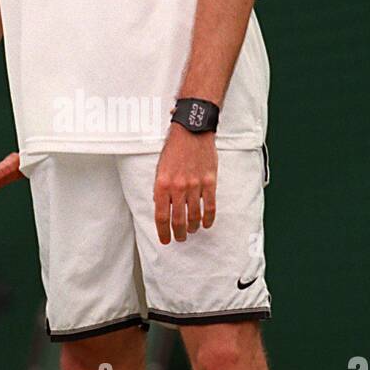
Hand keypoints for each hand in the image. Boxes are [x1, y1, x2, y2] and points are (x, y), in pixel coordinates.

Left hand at [153, 126, 217, 243]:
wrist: (192, 130)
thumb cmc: (175, 147)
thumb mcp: (160, 167)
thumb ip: (161, 188)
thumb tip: (162, 205)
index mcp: (162, 184)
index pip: (161, 216)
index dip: (163, 231)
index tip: (165, 239)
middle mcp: (178, 187)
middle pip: (178, 220)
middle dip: (178, 233)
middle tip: (179, 238)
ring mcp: (195, 185)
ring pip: (194, 216)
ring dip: (192, 227)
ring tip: (191, 231)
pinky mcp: (209, 182)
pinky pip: (210, 206)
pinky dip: (208, 218)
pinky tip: (207, 223)